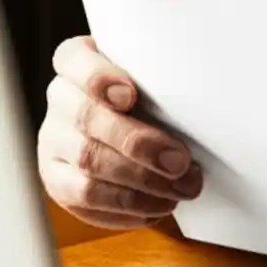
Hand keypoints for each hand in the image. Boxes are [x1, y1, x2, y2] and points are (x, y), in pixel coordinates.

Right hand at [38, 36, 201, 228]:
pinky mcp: (57, 179)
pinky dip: (126, 207)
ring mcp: (54, 140)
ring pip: (88, 163)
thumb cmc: (157, 99)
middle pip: (86, 118)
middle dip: (138, 144)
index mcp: (80, 63)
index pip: (74, 60)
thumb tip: (213, 96)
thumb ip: (169, 80)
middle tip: (180, 163)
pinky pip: (84, 199)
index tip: (130, 96)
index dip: (98, 79)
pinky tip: (157, 207)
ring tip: (180, 190)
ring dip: (139, 183)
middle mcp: (61, 99)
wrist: (138, 135)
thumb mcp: (161, 79)